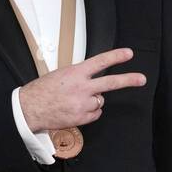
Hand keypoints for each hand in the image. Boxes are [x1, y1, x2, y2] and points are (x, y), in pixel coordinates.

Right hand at [19, 48, 145, 134]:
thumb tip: (93, 83)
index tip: (128, 54)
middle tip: (141, 79)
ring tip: (76, 101)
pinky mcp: (82, 117)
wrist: (30, 109)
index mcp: (75, 73)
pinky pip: (95, 114)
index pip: (100, 62)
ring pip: (100, 101)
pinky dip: (89, 112)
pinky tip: (76, 110)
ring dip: (93, 101)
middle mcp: (82, 87)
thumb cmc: (42, 91)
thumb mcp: (61, 75)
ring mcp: (83, 103)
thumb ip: (79, 77)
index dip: (116, 57)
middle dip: (128, 80)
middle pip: (110, 83)